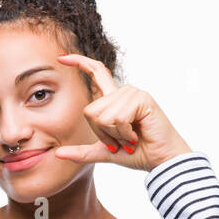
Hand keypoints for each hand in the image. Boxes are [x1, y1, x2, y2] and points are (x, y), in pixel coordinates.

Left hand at [54, 54, 192, 171]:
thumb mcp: (105, 152)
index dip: (79, 63)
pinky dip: (125, 133)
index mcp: (114, 100)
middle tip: (123, 141)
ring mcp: (132, 94)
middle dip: (103, 133)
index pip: (96, 73)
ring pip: (103, 116)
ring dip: (116, 135)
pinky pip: (118, 118)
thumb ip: (83, 152)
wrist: (161, 161)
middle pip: (91, 111)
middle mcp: (123, 93)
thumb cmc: (139, 154)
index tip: (60, 58)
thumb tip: (58, 154)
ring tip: (132, 138)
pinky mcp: (142, 99)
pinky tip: (138, 135)